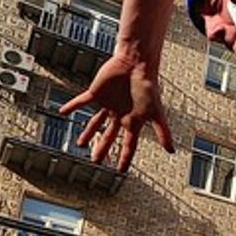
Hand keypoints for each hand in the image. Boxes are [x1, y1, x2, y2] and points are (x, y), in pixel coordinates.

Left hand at [62, 54, 175, 172]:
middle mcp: (120, 115)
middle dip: (103, 149)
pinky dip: (72, 106)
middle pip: (109, 136)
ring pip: (95, 122)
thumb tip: (172, 152)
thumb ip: (162, 132)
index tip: (120, 170)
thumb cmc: (148, 87)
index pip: (128, 144)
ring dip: (88, 133)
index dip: (124, 157)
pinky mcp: (96, 93)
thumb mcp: (156, 112)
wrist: (136, 65)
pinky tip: (63, 112)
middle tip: (96, 161)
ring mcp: (107, 105)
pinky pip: (81, 102)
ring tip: (80, 144)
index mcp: (133, 121)